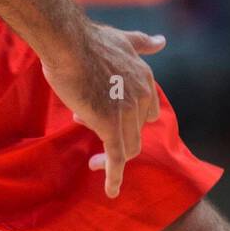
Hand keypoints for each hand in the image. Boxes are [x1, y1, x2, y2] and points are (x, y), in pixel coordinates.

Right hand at [40, 23, 166, 197]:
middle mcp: (141, 96)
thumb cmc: (88, 41)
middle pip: (135, 130)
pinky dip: (114, 177)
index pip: (145, 111)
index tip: (103, 113)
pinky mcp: (109, 125)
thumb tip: (162, 41)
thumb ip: (143, 44)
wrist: (68, 42)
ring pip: (127, 147)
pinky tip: (111, 190)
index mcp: (145, 78)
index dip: (125, 115)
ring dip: (111, 157)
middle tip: (83, 121)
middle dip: (113, 132)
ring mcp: (127, 112)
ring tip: (92, 160)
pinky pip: (116, 158)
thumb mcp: (122, 40)